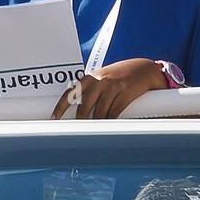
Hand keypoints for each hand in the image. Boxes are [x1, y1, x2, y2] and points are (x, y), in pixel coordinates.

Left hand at [51, 58, 167, 119]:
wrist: (146, 69)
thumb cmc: (122, 75)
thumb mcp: (104, 78)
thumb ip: (92, 91)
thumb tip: (79, 110)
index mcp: (90, 78)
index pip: (70, 93)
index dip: (60, 108)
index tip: (53, 119)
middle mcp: (99, 81)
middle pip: (84, 107)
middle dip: (81, 121)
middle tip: (80, 130)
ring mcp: (112, 86)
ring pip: (99, 112)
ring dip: (98, 123)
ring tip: (97, 129)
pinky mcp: (125, 92)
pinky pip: (114, 111)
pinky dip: (111, 120)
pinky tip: (110, 124)